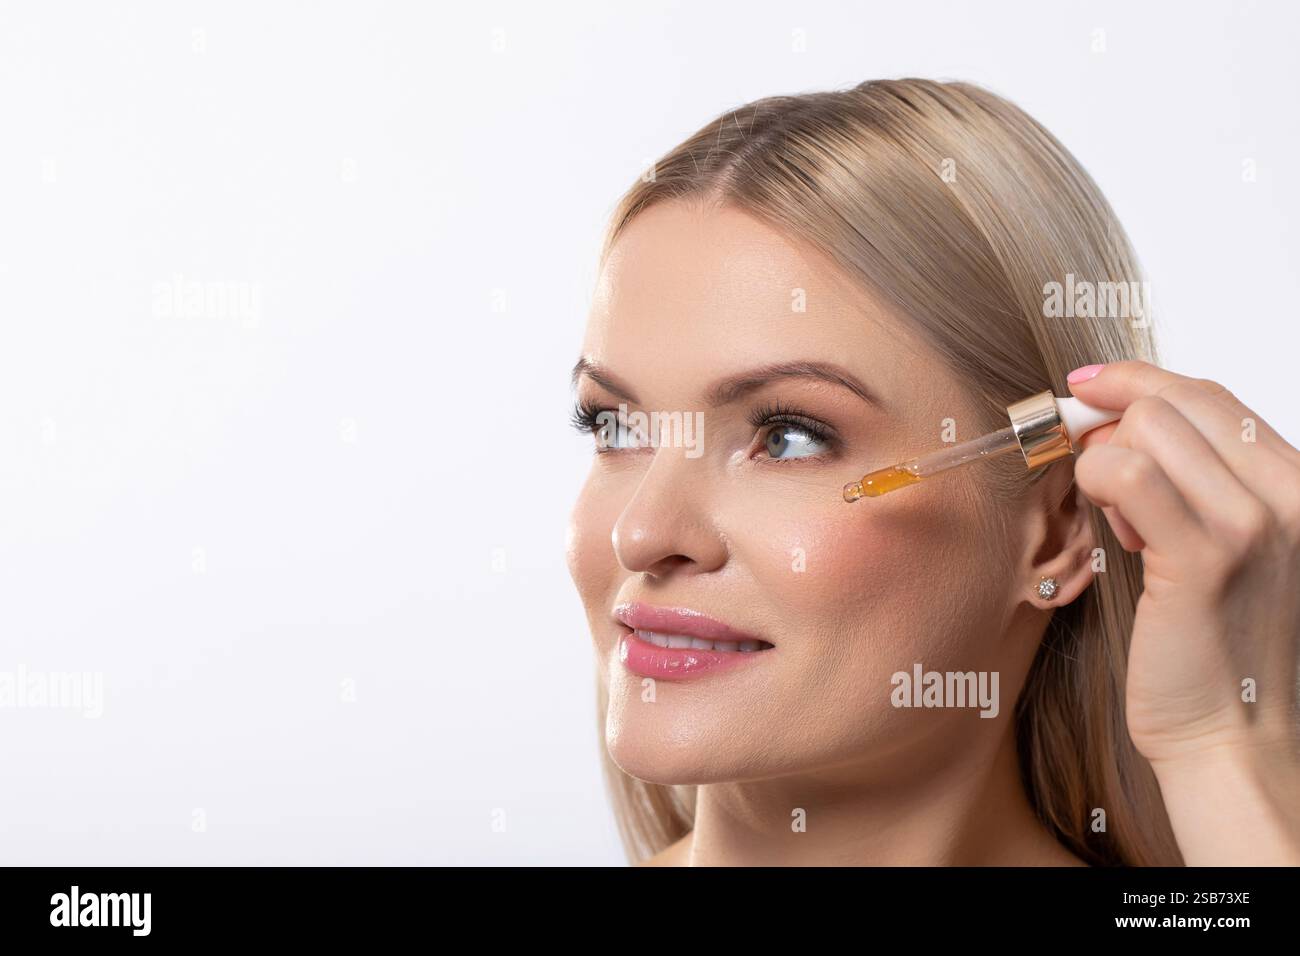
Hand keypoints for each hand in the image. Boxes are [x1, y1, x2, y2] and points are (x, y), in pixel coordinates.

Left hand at [1065, 361, 1299, 861]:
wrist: (1233, 737)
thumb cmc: (1215, 646)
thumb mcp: (1225, 547)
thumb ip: (1195, 484)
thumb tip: (1125, 422)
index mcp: (1297, 487)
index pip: (1213, 397)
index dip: (1141, 381)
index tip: (1089, 385)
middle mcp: (1290, 496)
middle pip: (1178, 401)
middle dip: (1116, 422)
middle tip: (1099, 474)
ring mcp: (1253, 524)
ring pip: (1147, 428)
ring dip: (1109, 464)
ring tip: (1128, 526)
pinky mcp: (1205, 558)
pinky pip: (1124, 475)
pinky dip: (1098, 488)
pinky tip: (1119, 538)